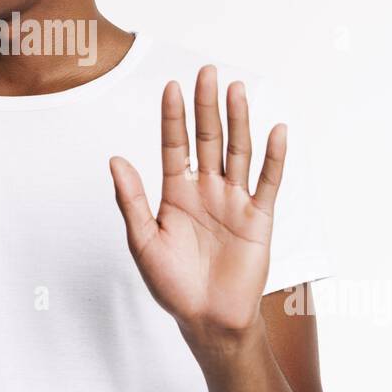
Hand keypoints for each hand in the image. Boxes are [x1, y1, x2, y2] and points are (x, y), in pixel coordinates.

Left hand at [109, 65, 285, 335]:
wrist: (206, 319)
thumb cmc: (171, 285)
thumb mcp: (142, 242)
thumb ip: (132, 200)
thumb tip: (115, 159)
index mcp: (176, 193)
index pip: (174, 144)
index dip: (173, 116)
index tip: (171, 85)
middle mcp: (206, 190)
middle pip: (208, 139)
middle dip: (206, 106)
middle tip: (207, 72)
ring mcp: (234, 201)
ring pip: (237, 152)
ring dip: (238, 120)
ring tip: (237, 89)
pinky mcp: (258, 219)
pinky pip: (268, 183)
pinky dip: (274, 157)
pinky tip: (277, 130)